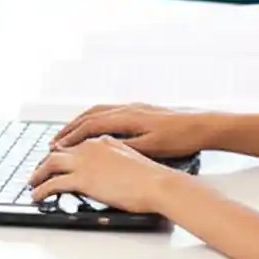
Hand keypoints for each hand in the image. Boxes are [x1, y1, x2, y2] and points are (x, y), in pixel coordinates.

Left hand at [29, 135, 178, 212]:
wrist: (156, 183)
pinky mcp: (82, 179)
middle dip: (46, 162)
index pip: (76, 144)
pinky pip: (53, 183)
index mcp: (104, 141)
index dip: (63, 152)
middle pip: (59, 151)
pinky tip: (36, 195)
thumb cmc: (151, 176)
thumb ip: (117, 156)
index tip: (56, 159)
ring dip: (38, 173)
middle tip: (38, 171)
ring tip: (32, 182)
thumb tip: (111, 165)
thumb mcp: (132, 157)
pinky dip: (41, 189)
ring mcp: (85, 161)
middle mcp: (91, 147)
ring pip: (51, 163)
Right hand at [52, 104, 208, 157]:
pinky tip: (96, 128)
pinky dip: (95, 118)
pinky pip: (110, 111)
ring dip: (81, 121)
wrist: (203, 125)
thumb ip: (126, 148)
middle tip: (54, 141)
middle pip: (90, 115)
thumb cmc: (180, 137)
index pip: (91, 125)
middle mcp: (128, 108)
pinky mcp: (142, 110)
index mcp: (128, 117)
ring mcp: (135, 107)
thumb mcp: (152, 148)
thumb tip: (102, 150)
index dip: (71, 137)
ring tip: (69, 134)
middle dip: (70, 128)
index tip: (55, 147)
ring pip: (99, 110)